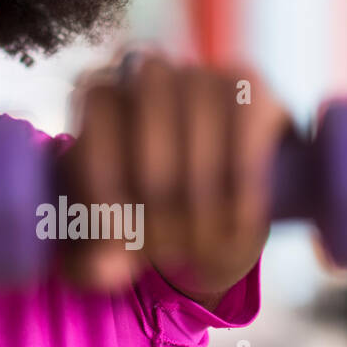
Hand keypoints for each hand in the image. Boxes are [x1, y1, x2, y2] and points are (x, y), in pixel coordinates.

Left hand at [57, 50, 293, 307]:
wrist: (216, 197)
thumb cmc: (148, 213)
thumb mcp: (115, 243)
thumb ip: (98, 261)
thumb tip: (105, 273)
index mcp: (99, 96)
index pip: (96, 121)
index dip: (105, 185)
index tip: (119, 245)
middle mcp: (146, 72)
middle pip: (147, 122)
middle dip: (157, 197)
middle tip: (166, 249)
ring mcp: (200, 73)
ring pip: (199, 124)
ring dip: (202, 197)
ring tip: (200, 246)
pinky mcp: (250, 88)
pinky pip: (247, 122)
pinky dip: (243, 181)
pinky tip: (240, 221)